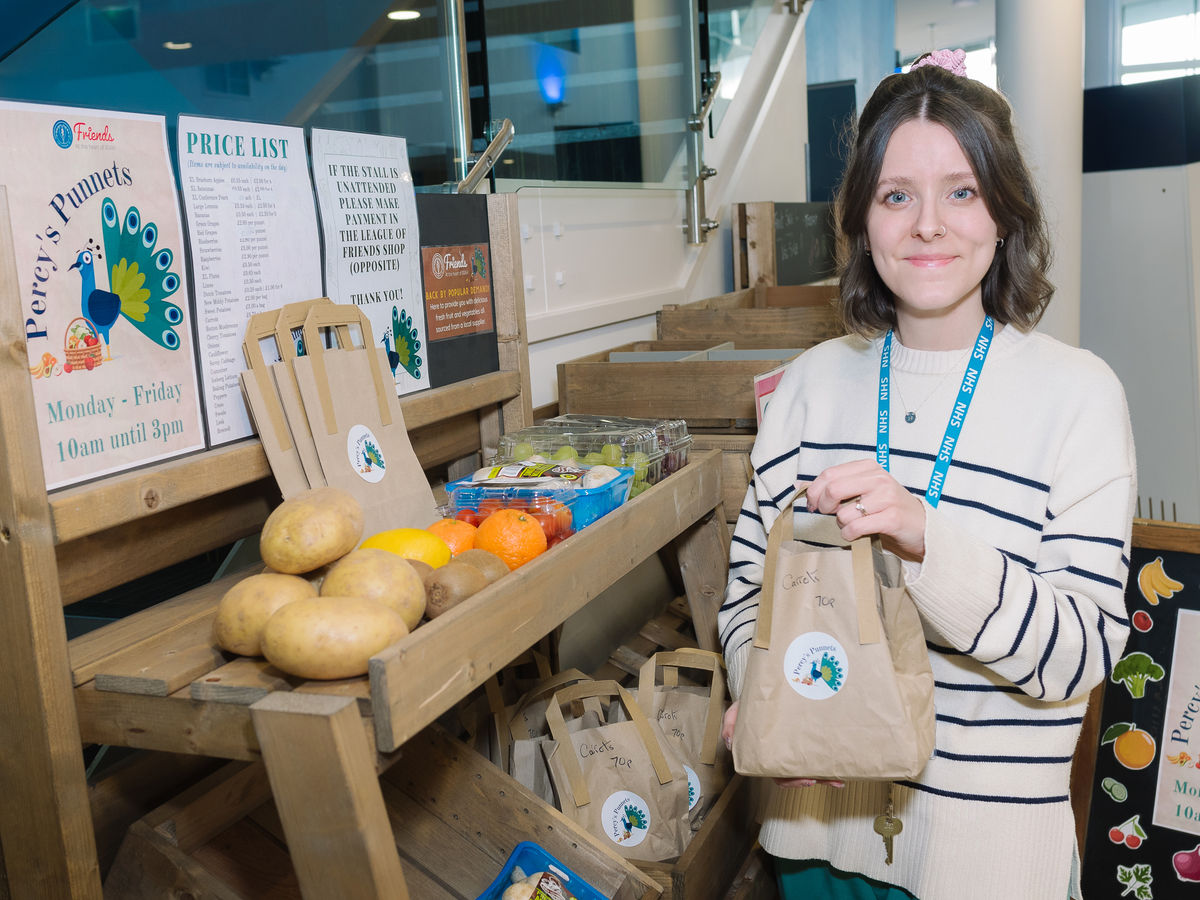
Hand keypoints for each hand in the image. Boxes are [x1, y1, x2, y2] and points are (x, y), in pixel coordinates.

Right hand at [723, 701, 843, 787]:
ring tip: (839, 778)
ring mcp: (793, 747)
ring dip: (825, 775)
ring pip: (809, 767)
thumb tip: (729, 742)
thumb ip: (730, 725)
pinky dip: (827, 760)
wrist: (763, 690)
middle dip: (814, 780)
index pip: (776, 774)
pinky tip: (839, 763)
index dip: (791, 781)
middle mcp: (780, 755)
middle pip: (797, 774)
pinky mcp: (804, 738)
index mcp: (765, 755)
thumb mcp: (736, 712)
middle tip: (827, 780)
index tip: (806, 780)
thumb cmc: (750, 706)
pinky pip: (816, 752)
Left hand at [805, 458, 925, 560]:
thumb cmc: (886, 509)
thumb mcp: (863, 490)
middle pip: (833, 489)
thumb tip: (798, 486)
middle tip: (829, 516)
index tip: (813, 505)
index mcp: (868, 467)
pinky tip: (856, 535)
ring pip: (843, 513)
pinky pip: (856, 527)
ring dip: (841, 525)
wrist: (921, 527)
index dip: (814, 492)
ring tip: (852, 525)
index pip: (829, 474)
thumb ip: (835, 486)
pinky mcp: (892, 518)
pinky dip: (850, 535)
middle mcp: (878, 478)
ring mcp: (887, 497)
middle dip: (824, 507)